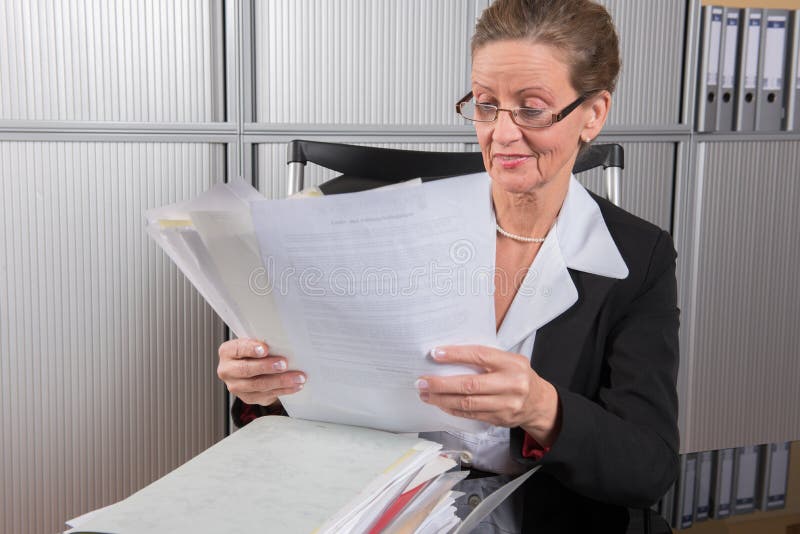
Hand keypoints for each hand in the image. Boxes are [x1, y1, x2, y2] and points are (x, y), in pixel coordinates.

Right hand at [217, 338, 305, 405]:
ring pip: (258, 385)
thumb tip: (284, 344)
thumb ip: (263, 344)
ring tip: (297, 377)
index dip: (251, 349)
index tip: (266, 349)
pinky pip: (266, 396)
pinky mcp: (247, 398)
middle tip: (284, 364)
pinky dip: (283, 390)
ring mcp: (236, 386)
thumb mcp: (255, 343)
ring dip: (280, 381)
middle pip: (246, 370)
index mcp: (227, 352)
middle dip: (267, 367)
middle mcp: (227, 370)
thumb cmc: (254, 351)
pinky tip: (295, 386)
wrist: (252, 367)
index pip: (238, 349)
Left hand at [416, 345, 560, 445]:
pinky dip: (452, 409)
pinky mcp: (499, 419)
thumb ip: (486, 358)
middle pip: (470, 385)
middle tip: (422, 381)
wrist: (539, 403)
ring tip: (425, 394)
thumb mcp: (509, 360)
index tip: (435, 354)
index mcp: (512, 363)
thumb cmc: (518, 376)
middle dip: (441, 384)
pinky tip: (440, 403)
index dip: (456, 355)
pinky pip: (471, 415)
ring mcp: (506, 405)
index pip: (480, 356)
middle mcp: (510, 384)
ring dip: (442, 399)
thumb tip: (449, 355)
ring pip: (467, 403)